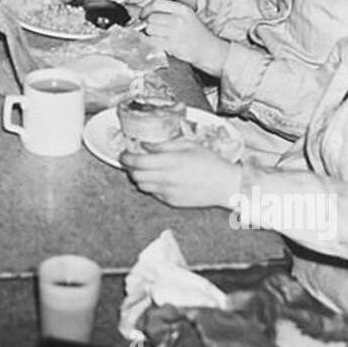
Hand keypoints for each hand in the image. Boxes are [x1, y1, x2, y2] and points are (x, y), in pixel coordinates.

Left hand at [121, 139, 242, 208]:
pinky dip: (150, 186)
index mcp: (169, 162)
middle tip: (130, 161)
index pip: (137, 161)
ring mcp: (167, 192)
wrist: (224, 185)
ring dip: (138, 177)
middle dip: (129, 167)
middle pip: (135, 175)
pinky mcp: (171, 201)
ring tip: (143, 170)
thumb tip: (145, 145)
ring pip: (141, 186)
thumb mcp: (188, 145)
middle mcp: (165, 178)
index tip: (123, 153)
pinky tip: (158, 179)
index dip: (126, 157)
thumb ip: (163, 145)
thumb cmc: (209, 162)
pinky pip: (153, 194)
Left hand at [143, 0, 226, 72]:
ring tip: (159, 36)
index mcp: (182, 9)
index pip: (156, 3)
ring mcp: (175, 32)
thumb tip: (143, 12)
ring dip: (150, 34)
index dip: (146, 9)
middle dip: (148, 24)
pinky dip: (152, 42)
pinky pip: (152, 41)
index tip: (143, 15)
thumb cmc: (196, 33)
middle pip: (151, 17)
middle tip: (153, 29)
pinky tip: (160, 43)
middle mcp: (178, 19)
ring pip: (150, 29)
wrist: (208, 50)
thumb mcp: (186, 16)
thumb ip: (168, 12)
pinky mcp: (172, 45)